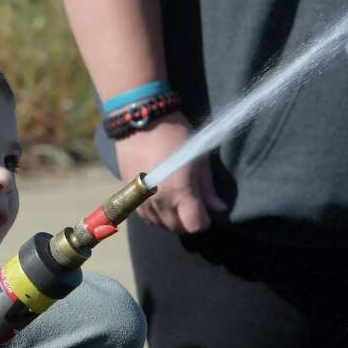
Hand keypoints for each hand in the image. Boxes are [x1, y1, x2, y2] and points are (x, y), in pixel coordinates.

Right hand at [116, 113, 226, 232]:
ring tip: (177, 203)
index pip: (195, 225)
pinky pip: (145, 217)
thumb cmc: (174, 134)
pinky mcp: (129, 194)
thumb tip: (219, 208)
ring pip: (160, 225)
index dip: (204, 221)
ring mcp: (141, 199)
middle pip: (177, 228)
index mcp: (179, 191)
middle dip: (189, 221)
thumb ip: (207, 187)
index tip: (206, 211)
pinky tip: (161, 202)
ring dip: (171, 219)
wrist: (140, 119)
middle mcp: (158, 201)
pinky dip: (155, 215)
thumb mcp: (199, 157)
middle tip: (194, 205)